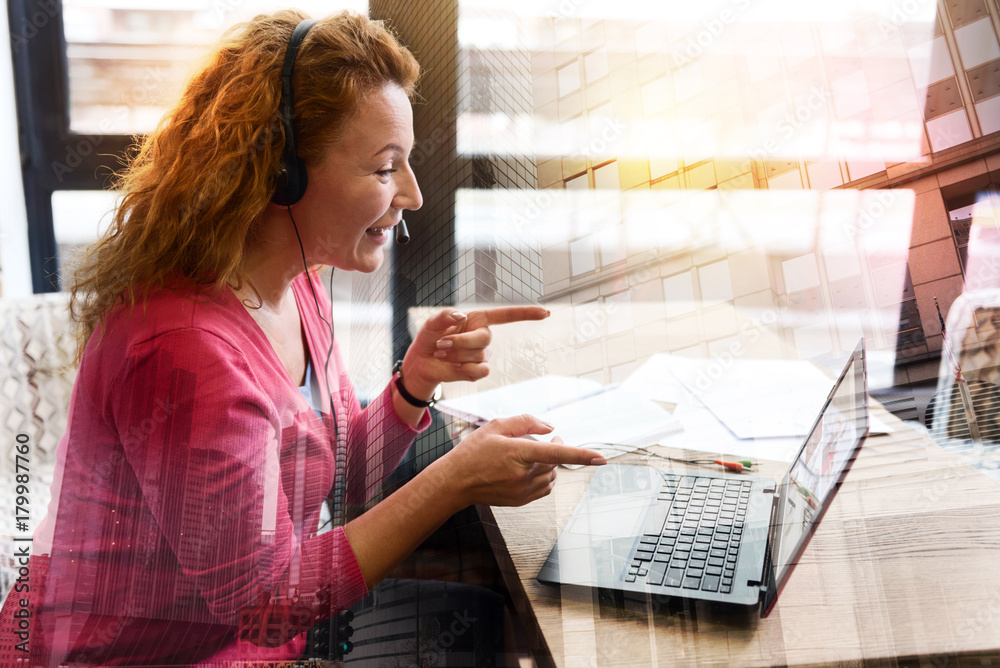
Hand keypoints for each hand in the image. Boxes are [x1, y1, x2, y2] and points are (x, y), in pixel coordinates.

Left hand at [400, 306, 549, 399]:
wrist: (422, 362)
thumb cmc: (430, 338)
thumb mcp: (432, 322)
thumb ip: (445, 315)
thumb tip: (460, 316)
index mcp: (479, 319)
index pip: (507, 315)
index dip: (527, 314)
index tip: (546, 313)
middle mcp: (484, 336)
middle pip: (484, 339)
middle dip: (460, 342)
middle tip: (441, 344)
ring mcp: (483, 355)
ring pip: (478, 356)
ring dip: (455, 356)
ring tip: (441, 354)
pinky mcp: (478, 371)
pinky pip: (480, 371)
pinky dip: (464, 369)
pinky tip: (454, 367)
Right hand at [440, 414, 606, 507]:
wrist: (455, 482)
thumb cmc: (473, 452)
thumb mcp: (495, 426)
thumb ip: (525, 422)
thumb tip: (550, 428)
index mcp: (517, 453)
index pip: (555, 454)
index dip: (580, 455)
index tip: (601, 458)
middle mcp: (522, 475)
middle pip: (554, 462)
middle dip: (558, 448)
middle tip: (552, 438)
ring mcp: (522, 491)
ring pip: (551, 476)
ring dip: (551, 464)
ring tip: (534, 455)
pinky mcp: (521, 501)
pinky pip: (545, 488)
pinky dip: (545, 477)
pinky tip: (532, 470)